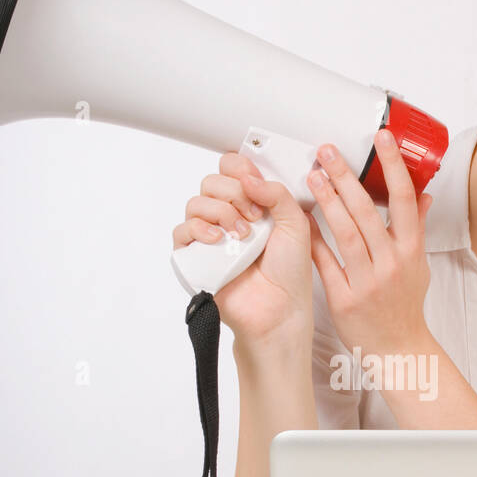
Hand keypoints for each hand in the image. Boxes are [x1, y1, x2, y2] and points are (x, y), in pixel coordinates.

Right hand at [172, 152, 314, 348]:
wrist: (280, 309)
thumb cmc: (289, 272)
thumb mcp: (295, 223)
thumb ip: (276, 192)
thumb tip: (247, 176)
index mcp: (251, 202)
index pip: (231, 168)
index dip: (240, 170)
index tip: (254, 184)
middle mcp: (228, 216)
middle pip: (211, 181)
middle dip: (233, 193)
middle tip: (254, 216)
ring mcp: (210, 236)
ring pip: (195, 203)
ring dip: (220, 213)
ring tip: (242, 235)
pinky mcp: (195, 257)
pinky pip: (181, 232)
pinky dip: (198, 230)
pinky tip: (218, 241)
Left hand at [306, 130, 433, 356]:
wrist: (398, 349)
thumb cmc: (404, 305)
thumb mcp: (417, 265)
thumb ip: (416, 228)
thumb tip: (424, 194)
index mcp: (411, 250)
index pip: (404, 199)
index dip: (393, 165)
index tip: (382, 138)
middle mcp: (391, 263)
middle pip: (367, 211)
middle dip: (346, 177)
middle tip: (327, 151)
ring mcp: (368, 282)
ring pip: (345, 234)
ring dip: (327, 201)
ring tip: (311, 176)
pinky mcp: (344, 299)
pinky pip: (326, 263)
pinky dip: (313, 240)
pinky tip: (300, 220)